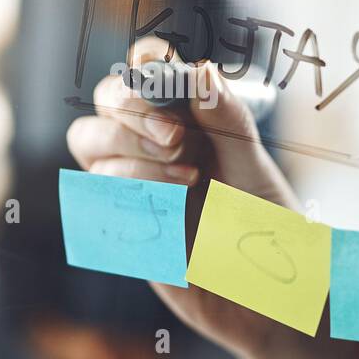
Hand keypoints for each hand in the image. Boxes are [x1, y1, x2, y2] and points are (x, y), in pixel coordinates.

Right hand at [66, 44, 358, 358]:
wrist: (267, 297)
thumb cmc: (268, 228)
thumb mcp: (256, 169)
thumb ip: (229, 121)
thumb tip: (202, 71)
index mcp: (188, 117)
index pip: (147, 69)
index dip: (145, 61)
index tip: (158, 67)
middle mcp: (154, 143)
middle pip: (107, 101)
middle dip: (131, 110)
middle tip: (178, 138)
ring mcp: (133, 182)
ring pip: (90, 142)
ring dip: (131, 154)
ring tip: (187, 178)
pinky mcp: (120, 222)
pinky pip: (95, 194)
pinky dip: (128, 193)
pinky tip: (170, 210)